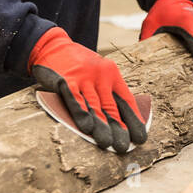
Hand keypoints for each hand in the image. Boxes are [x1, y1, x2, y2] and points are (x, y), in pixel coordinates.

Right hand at [28, 27, 146, 151]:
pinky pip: (75, 100)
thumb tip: (122, 118)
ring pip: (94, 106)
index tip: (139, 136)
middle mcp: (100, 75)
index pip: (126, 99)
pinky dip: (81, 114)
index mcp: (111, 73)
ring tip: (108, 143)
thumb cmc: (77, 64)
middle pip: (112, 106)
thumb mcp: (97, 71)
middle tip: (124, 146)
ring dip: (102, 126)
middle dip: (119, 128)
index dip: (133, 119)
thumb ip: (107, 90)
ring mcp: (83, 78)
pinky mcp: (66, 80)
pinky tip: (87, 128)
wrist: (52, 45)